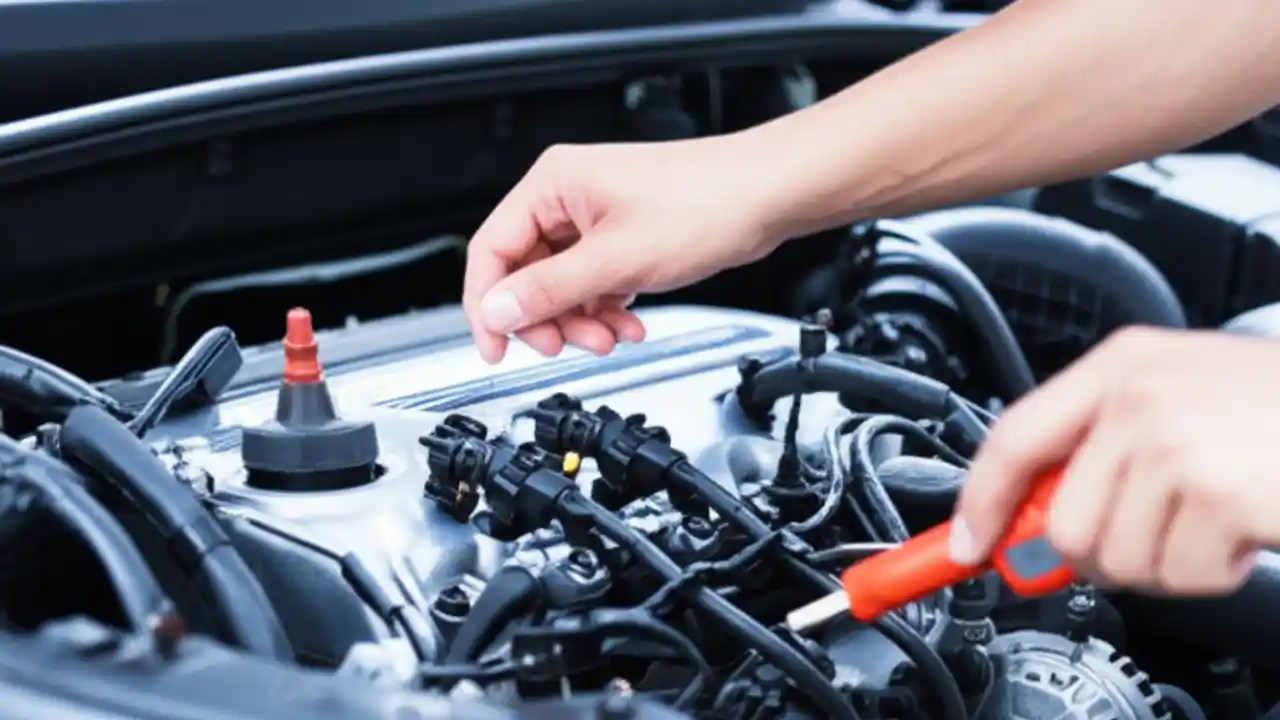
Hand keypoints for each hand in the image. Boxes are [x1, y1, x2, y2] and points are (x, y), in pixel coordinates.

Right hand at [463, 136, 785, 363]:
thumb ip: (549, 290)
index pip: (491, 251)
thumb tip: (497, 311)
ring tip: (610, 337)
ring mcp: (597, 217)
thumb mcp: (615, 261)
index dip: (488, 305)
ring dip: (581, 319)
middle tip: (567, 345)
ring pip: (563, 284)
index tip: (496, 347)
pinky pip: (595, 282)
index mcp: (553, 184)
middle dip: (548, 317)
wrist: (768, 195)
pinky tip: (630, 324)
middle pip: (526, 273)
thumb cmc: (706, 202)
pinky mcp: (624, 236)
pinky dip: (606, 309)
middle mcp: (569, 197)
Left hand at [951, 327, 1279, 595]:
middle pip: (1060, 521)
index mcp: (1120, 365)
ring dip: (1164, 563)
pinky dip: (1213, 574)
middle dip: (1102, 553)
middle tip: (1156, 537)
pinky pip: (1177, 575)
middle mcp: (1139, 395)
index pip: (1014, 437)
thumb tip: (1024, 520)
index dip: (980, 501)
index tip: (965, 544)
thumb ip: (1099, 446)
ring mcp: (1177, 441)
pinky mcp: (1217, 492)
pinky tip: (1245, 531)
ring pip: (1113, 557)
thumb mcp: (1180, 397)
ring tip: (1212, 522)